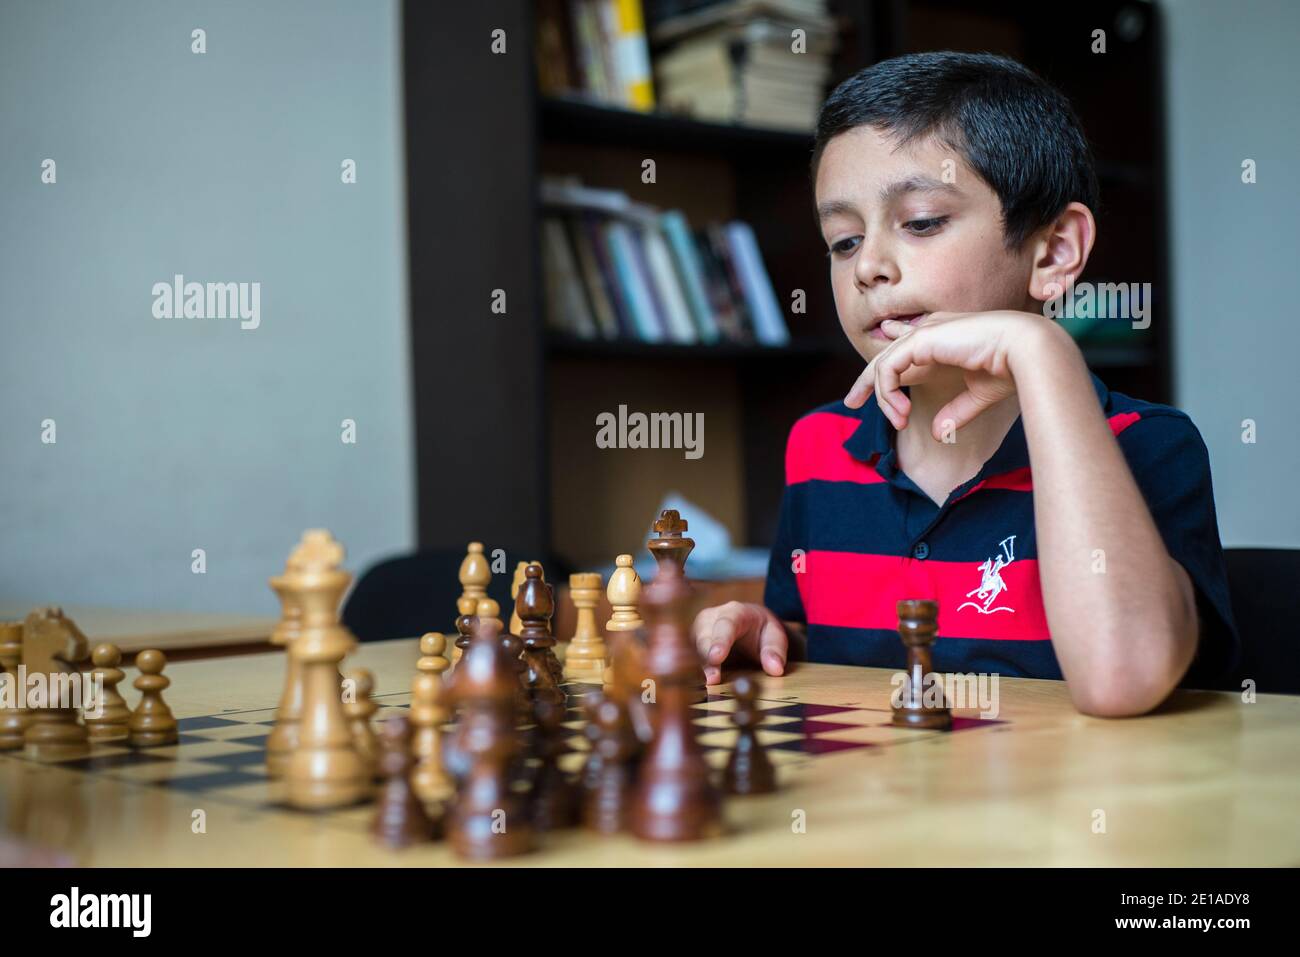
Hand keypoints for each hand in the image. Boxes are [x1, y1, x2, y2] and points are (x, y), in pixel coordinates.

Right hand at [691, 601, 787, 684]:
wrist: (749, 623)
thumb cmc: (761, 629)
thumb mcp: (775, 636)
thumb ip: (775, 651)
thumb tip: (775, 670)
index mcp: (735, 611)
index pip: (726, 624)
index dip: (720, 641)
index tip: (716, 658)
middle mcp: (712, 617)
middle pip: (704, 635)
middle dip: (705, 657)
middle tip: (711, 679)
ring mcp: (698, 628)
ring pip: (691, 645)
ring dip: (695, 665)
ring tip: (703, 683)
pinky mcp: (691, 641)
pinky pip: (687, 654)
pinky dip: (690, 669)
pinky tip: (694, 684)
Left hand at [844, 310, 1056, 437]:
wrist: (1025, 352)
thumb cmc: (1010, 369)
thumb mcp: (977, 395)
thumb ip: (956, 411)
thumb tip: (939, 432)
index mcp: (943, 338)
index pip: (904, 347)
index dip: (886, 365)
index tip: (870, 388)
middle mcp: (930, 330)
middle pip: (885, 355)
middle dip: (866, 380)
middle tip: (851, 403)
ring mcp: (923, 333)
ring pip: (883, 366)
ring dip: (884, 398)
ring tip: (898, 421)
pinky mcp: (919, 340)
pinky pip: (887, 369)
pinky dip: (888, 393)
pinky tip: (901, 413)